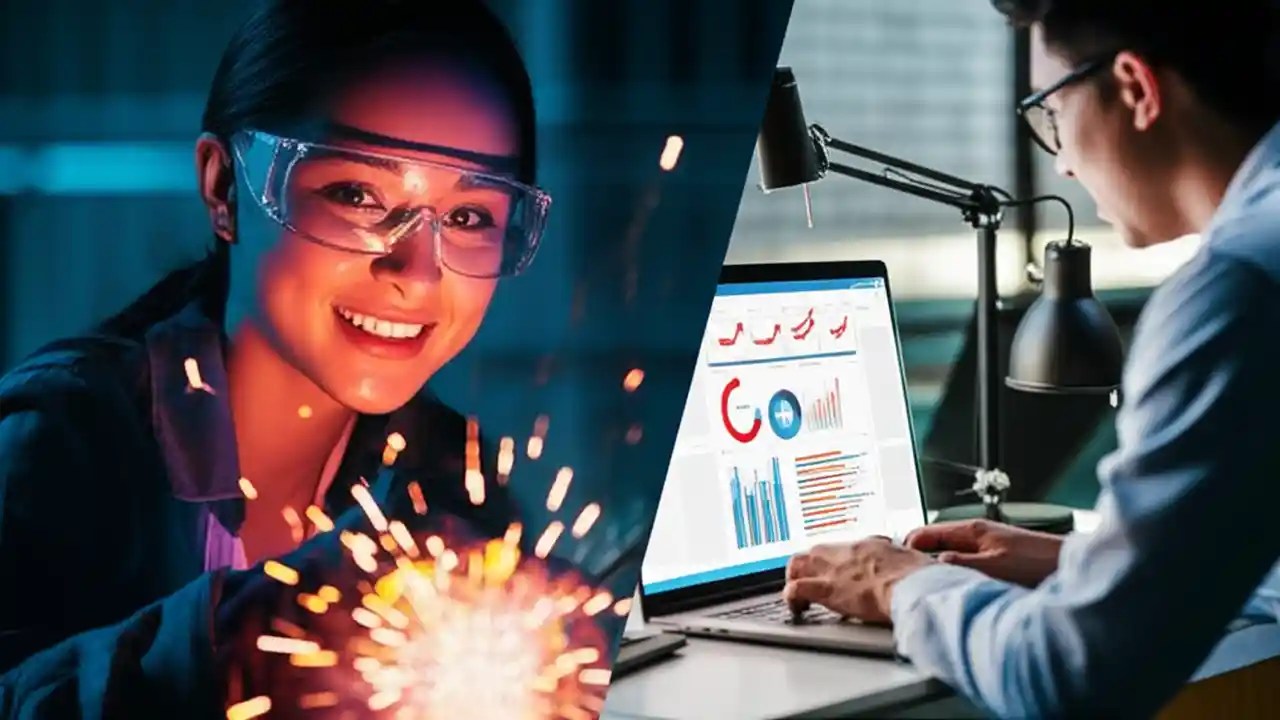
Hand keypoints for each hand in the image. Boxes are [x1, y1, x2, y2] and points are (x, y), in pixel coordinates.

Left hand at [782, 537, 934, 624]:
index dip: (838, 561)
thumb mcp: (916, 562)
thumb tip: (920, 567)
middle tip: (812, 583)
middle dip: (810, 567)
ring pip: (798, 563)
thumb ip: (908, 564)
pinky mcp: (828, 590)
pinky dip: (791, 598)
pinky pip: (796, 589)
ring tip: (800, 597)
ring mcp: (834, 570)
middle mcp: (847, 553)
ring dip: (795, 578)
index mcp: (869, 546)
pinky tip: (797, 609)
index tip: (841, 573)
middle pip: (816, 551)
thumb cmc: (921, 577)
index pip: (844, 549)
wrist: (913, 586)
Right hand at [904, 519, 1062, 586]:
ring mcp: (987, 546)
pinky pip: (965, 565)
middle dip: (920, 560)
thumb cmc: (1039, 564)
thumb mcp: (993, 566)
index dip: (906, 548)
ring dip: (939, 569)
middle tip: (908, 579)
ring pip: (949, 556)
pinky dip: (955, 575)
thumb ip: (960, 563)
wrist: (1072, 567)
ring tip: (929, 586)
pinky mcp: (997, 560)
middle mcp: (977, 535)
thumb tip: (931, 564)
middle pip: (934, 544)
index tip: (895, 564)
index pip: (925, 532)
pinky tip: (956, 589)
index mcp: (972, 530)